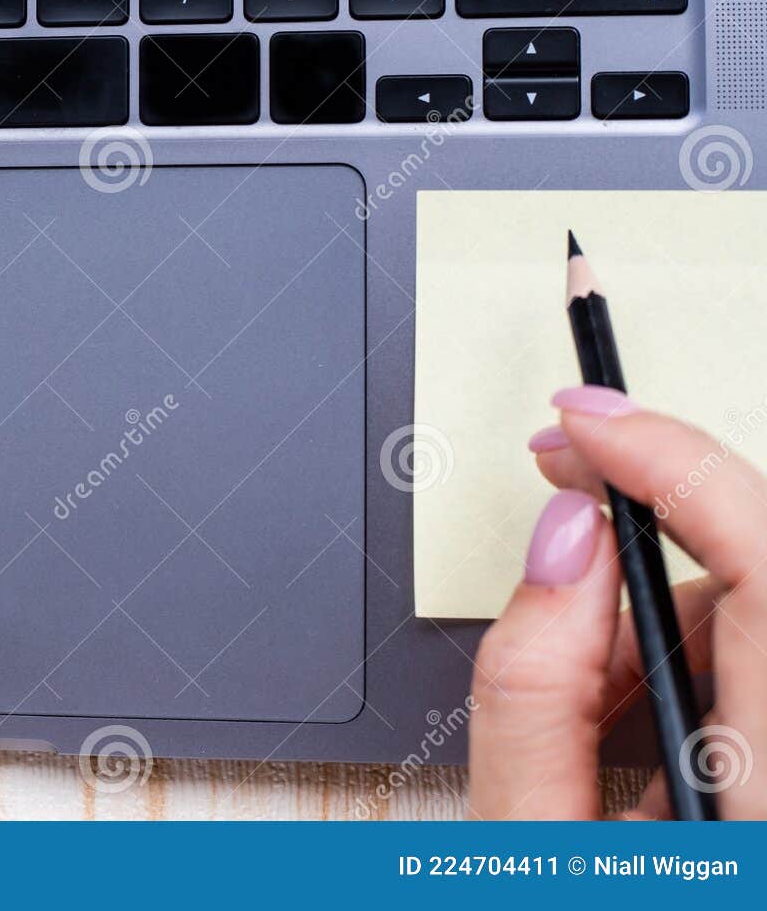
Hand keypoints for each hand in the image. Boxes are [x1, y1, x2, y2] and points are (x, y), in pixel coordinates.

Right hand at [469, 385, 766, 818]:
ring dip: (654, 627)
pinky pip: (750, 664)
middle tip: (560, 494)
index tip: (589, 426)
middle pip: (754, 580)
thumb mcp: (528, 846)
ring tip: (587, 718)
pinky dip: (680, 666)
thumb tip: (561, 539)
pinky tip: (632, 734)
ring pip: (750, 617)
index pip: (766, 569)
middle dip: (642, 544)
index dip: (678, 467)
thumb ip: (533, 692)